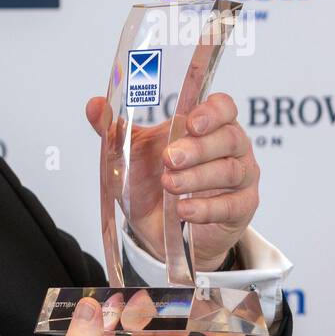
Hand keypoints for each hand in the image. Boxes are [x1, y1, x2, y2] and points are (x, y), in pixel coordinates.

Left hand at [86, 92, 259, 271]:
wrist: (157, 230)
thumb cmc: (150, 183)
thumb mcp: (129, 155)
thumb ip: (113, 130)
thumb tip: (93, 105)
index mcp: (207, 127)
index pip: (223, 107)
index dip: (212, 112)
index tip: (191, 123)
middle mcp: (230, 148)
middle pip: (229, 138)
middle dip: (198, 148)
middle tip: (169, 158)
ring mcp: (240, 178)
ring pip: (230, 171)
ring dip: (197, 178)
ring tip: (169, 184)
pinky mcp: (240, 207)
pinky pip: (230, 205)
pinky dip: (205, 208)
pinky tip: (183, 210)